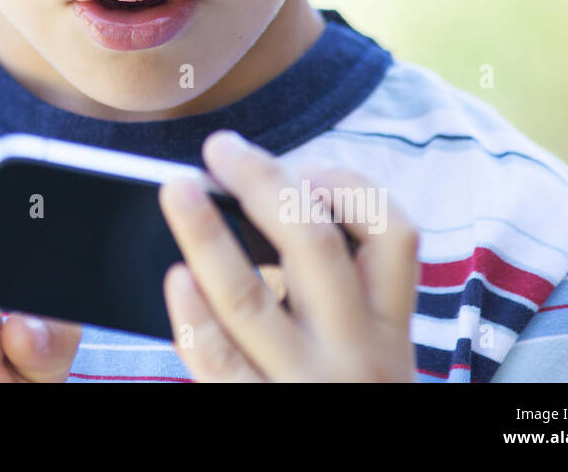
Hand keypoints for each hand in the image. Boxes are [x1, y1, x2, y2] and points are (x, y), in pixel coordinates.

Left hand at [158, 129, 418, 380]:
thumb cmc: (348, 398)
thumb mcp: (368, 351)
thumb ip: (334, 293)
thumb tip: (256, 213)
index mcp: (388, 326)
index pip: (394, 235)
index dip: (349, 184)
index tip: (305, 165)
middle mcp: (357, 353)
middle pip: (316, 247)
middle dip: (266, 185)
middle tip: (221, 148)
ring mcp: (307, 388)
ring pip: (254, 298)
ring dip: (209, 236)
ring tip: (178, 190)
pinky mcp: (262, 419)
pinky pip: (221, 364)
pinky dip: (194, 317)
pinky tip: (174, 279)